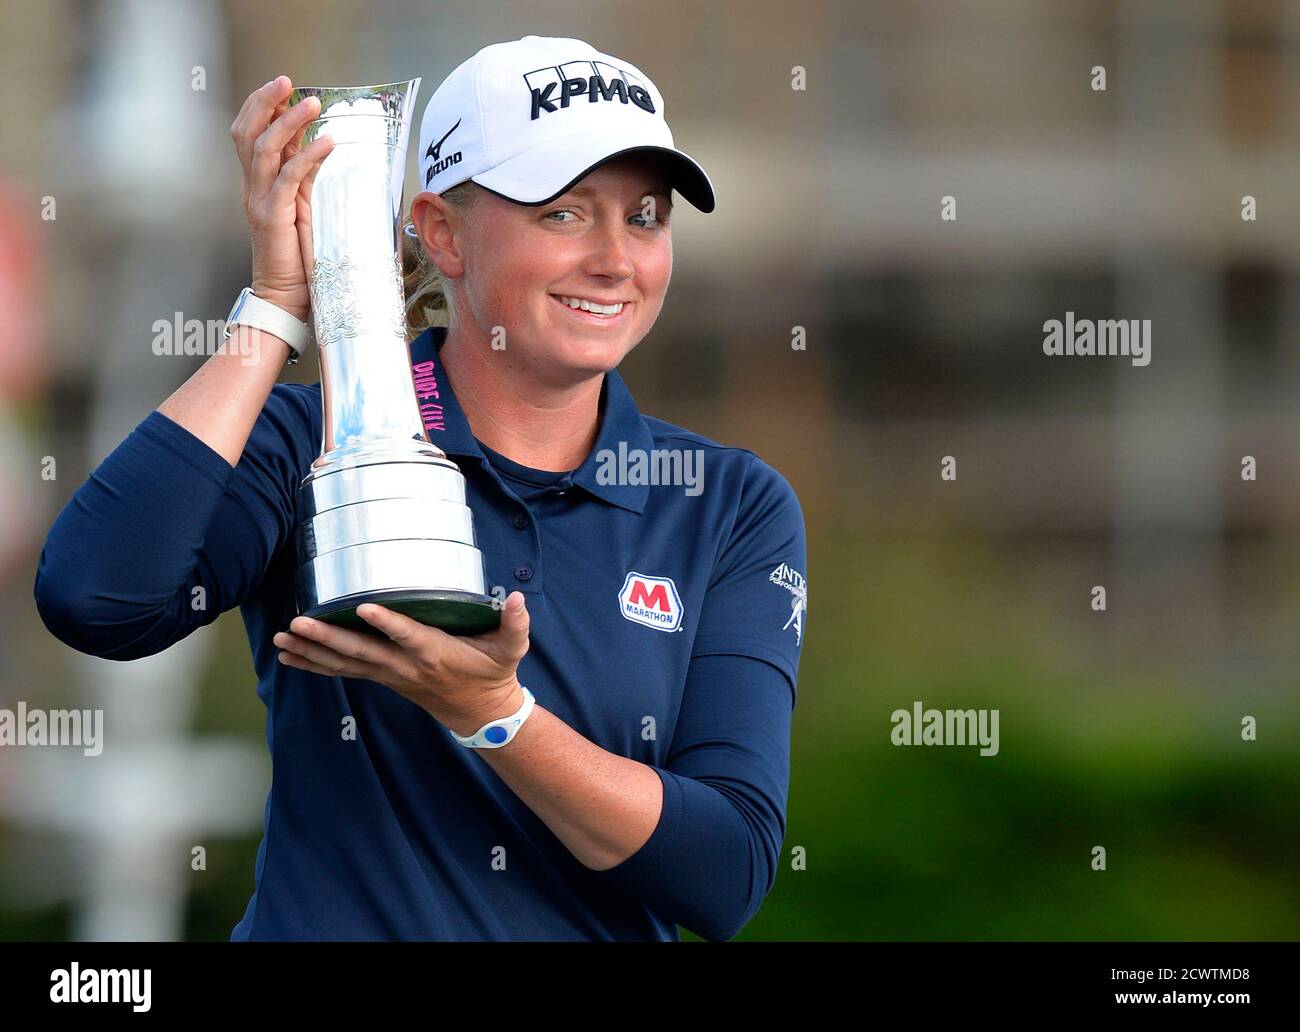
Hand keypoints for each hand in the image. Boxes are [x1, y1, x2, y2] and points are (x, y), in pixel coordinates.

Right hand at [230, 75, 334, 321]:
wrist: (286, 296)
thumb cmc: (298, 258)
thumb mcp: (302, 208)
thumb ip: (303, 179)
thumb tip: (317, 148)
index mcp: (256, 184)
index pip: (248, 135)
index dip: (260, 107)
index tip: (282, 88)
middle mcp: (252, 188)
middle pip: (247, 132)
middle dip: (265, 102)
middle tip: (287, 81)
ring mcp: (259, 201)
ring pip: (265, 148)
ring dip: (288, 121)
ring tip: (312, 103)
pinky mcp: (273, 215)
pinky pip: (289, 177)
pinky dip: (308, 156)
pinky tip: (327, 142)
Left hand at [273, 592, 530, 734]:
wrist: (481, 712)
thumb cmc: (493, 673)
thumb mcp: (511, 650)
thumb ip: (516, 624)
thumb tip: (518, 600)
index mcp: (434, 653)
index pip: (408, 636)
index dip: (387, 623)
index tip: (364, 607)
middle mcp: (405, 665)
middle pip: (361, 651)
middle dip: (328, 638)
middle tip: (298, 624)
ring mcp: (390, 674)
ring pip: (345, 663)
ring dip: (312, 651)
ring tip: (282, 639)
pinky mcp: (382, 677)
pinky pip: (342, 672)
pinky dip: (315, 665)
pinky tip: (290, 658)